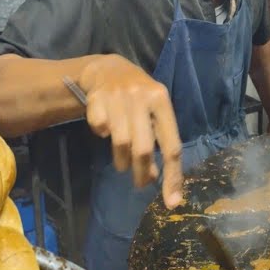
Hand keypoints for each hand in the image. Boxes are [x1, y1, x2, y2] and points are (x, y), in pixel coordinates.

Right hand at [78, 54, 184, 208]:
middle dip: (142, 172)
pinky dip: (101, 134)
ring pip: (121, 142)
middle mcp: (142, 97)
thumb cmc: (139, 97)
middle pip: (144, 148)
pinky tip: (105, 129)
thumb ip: (158, 139)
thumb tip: (157, 176)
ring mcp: (118, 97)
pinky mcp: (97, 98)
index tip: (172, 202)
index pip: (172, 145)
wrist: (108, 67)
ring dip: (121, 160)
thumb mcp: (154, 112)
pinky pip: (99, 128)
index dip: (173, 176)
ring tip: (122, 164)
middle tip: (140, 183)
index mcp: (162, 101)